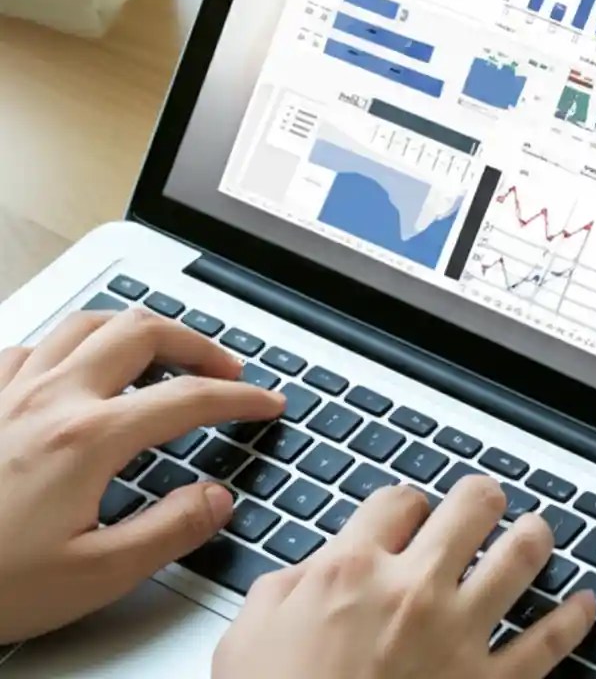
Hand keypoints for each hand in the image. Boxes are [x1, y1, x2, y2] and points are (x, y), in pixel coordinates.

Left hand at [0, 309, 284, 643]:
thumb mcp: (96, 576)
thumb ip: (169, 530)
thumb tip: (216, 499)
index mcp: (86, 439)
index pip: (188, 398)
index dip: (240, 398)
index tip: (266, 404)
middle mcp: (48, 400)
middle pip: (140, 332)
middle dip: (197, 343)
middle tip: (225, 370)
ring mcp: (6, 393)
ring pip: (85, 324)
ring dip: (136, 331)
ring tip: (162, 353)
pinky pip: (30, 345)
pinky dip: (71, 346)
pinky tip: (76, 371)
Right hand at [214, 478, 595, 678]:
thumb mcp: (249, 636)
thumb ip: (289, 586)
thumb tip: (317, 566)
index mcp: (351, 571)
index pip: (399, 501)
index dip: (409, 504)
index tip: (412, 515)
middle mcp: (412, 591)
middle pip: (471, 508)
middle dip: (482, 499)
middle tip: (485, 504)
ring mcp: (457, 635)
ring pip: (520, 557)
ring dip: (534, 536)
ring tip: (537, 531)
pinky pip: (548, 643)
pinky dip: (574, 620)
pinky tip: (584, 605)